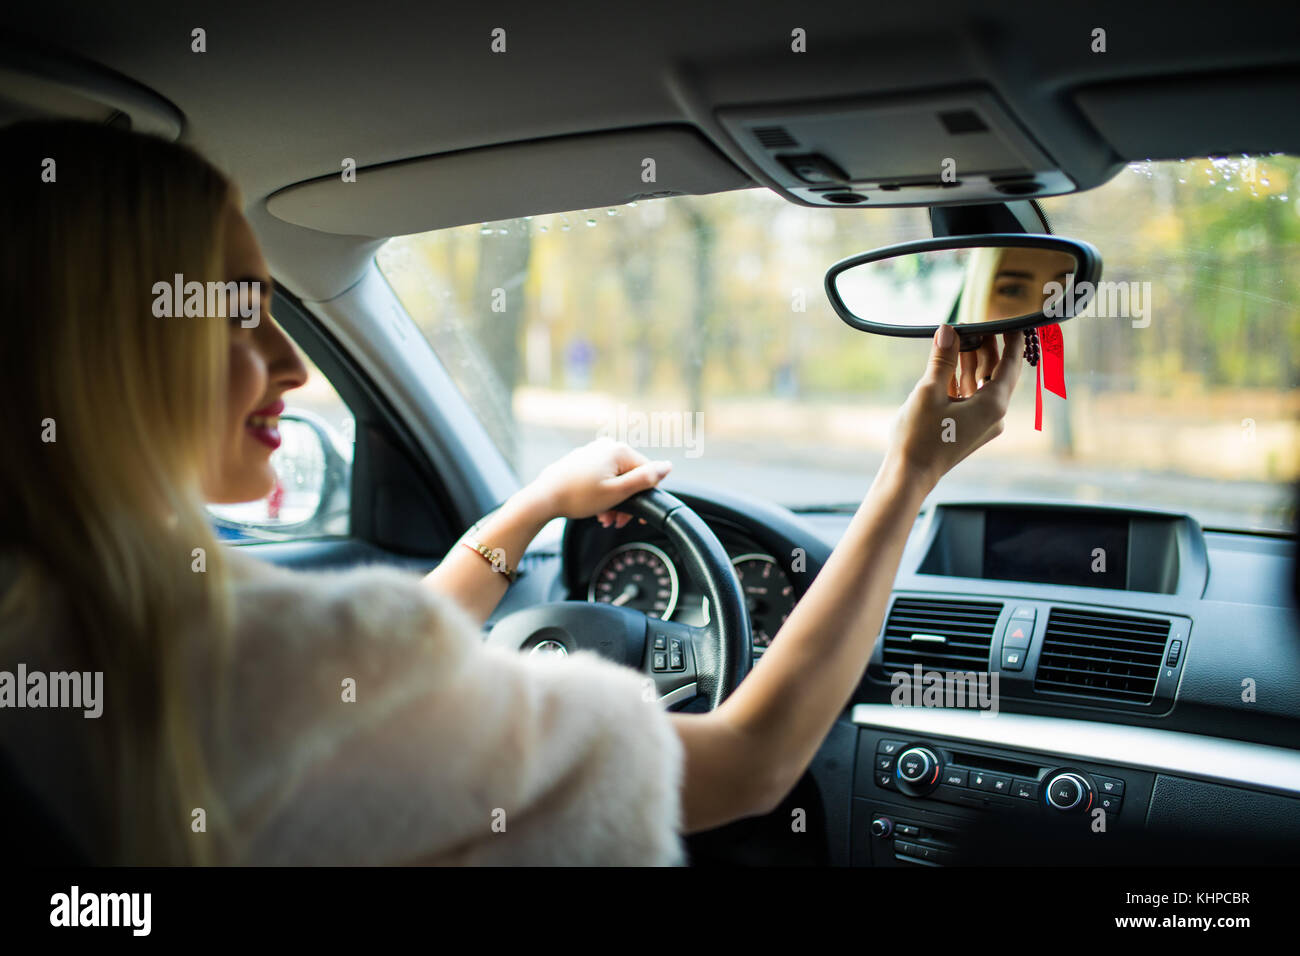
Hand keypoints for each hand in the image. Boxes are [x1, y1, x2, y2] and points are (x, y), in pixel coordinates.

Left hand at [527, 437, 672, 526]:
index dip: (645, 496)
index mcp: (619, 450)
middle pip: (629, 476)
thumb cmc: (578, 496)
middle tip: (617, 521)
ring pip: (614, 479)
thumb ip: (645, 479)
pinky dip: (602, 494)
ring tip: (605, 518)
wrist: (543, 498)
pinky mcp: (581, 461)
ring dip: (614, 501)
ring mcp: (592, 452)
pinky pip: (600, 477)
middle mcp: (606, 446)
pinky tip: (595, 509)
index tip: (637, 518)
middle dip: (627, 502)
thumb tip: (668, 466)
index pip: (646, 472)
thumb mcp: (618, 492)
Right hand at [886, 324, 1024, 490]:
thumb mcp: (929, 391)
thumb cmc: (920, 437)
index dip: (1012, 339)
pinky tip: (950, 366)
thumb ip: (942, 359)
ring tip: (959, 340)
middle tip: (975, 325)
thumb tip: (948, 330)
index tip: (1012, 320)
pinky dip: (963, 381)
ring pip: (983, 385)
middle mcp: (994, 415)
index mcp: (993, 404)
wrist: (910, 474)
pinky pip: (972, 398)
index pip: (1010, 364)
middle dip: (987, 348)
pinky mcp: (969, 429)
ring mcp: (982, 424)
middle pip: (997, 373)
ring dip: (972, 363)